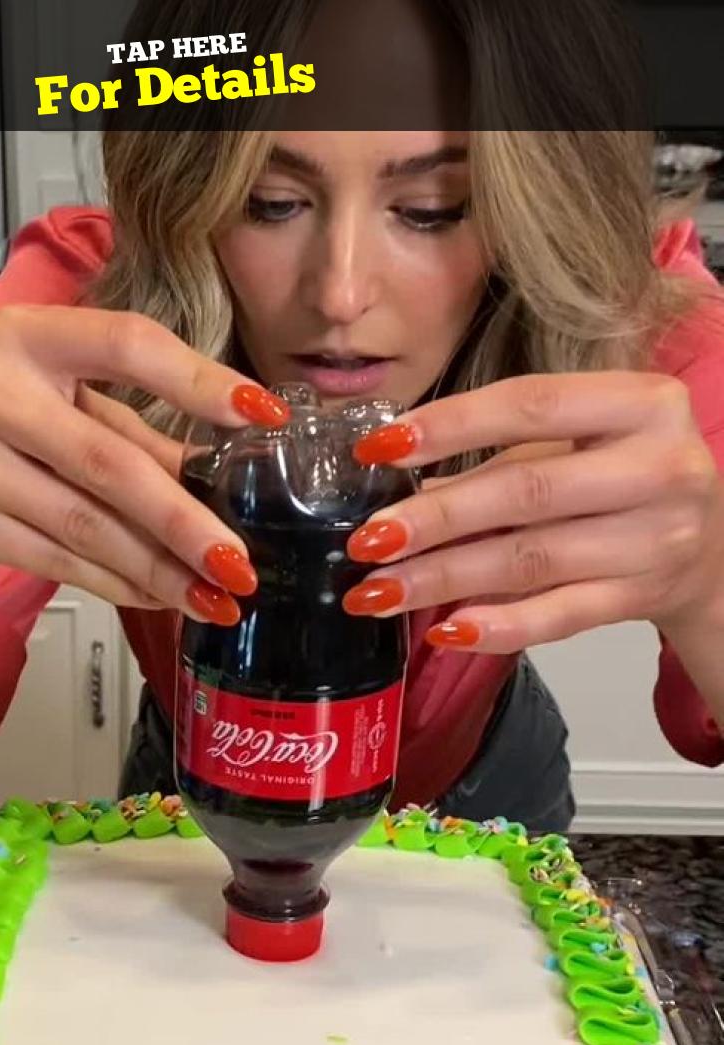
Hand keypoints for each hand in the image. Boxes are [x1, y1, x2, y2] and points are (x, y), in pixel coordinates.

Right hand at [0, 304, 288, 622]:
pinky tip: (158, 597)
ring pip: (86, 525)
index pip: (128, 345)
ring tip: (211, 596)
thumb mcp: (82, 407)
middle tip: (239, 563)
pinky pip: (59, 561)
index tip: (264, 415)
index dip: (198, 380)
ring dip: (158, 569)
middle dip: (184, 522)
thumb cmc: (23, 428)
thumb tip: (230, 480)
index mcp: (31, 336)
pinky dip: (118, 584)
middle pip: (108, 462)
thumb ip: (147, 435)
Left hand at [343, 372, 723, 651]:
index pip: (531, 405)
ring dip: (444, 578)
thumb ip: (506, 455)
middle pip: (526, 492)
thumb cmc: (627, 476)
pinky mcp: (643, 597)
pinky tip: (446, 630)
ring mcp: (657, 539)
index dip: (450, 425)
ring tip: (377, 590)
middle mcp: (660, 467)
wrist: (714, 544)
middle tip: (366, 540)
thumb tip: (401, 477)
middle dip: (435, 519)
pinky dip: (499, 627)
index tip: (378, 450)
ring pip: (531, 560)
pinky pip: (560, 616)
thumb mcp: (584, 441)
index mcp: (642, 404)